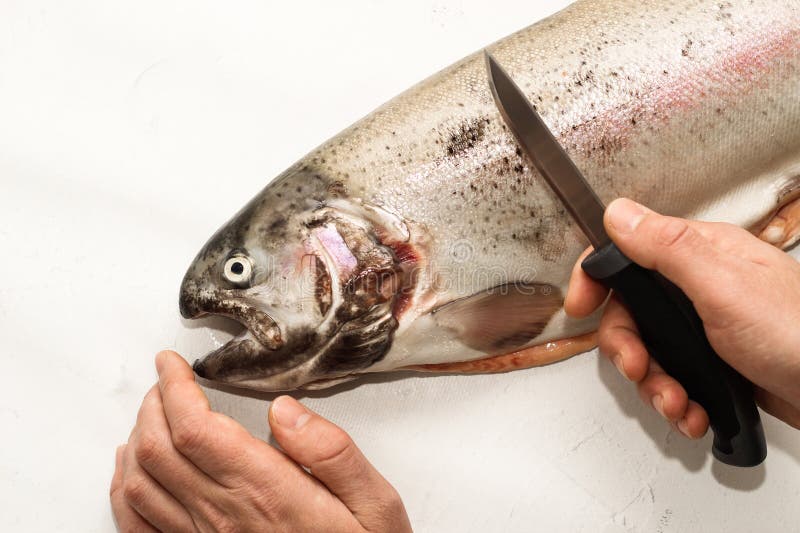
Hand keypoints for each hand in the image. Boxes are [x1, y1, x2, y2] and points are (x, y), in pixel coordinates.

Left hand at [110, 351, 411, 531]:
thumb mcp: (374, 504)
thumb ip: (333, 452)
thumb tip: (285, 409)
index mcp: (268, 492)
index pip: (196, 429)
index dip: (173, 388)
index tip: (170, 364)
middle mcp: (227, 516)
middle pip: (158, 449)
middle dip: (153, 403)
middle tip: (165, 381)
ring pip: (141, 482)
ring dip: (137, 438)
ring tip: (153, 412)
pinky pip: (137, 524)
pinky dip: (125, 488)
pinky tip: (132, 467)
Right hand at [566, 198, 799, 436]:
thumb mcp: (723, 286)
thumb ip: (666, 248)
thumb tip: (619, 214)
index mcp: (698, 255)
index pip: (626, 254)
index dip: (597, 279)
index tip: (580, 305)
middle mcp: (698, 287)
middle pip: (631, 312)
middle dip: (628, 349)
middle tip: (641, 369)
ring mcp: (706, 326)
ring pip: (649, 351)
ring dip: (655, 384)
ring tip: (678, 402)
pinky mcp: (715, 362)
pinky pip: (673, 378)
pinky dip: (677, 401)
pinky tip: (694, 411)